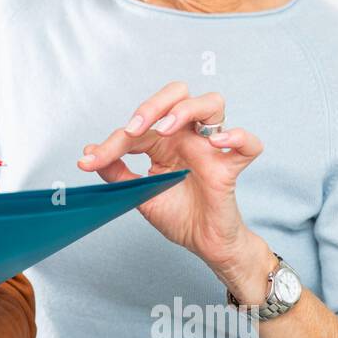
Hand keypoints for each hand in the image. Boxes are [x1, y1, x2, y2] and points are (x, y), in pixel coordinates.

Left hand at [77, 81, 263, 276]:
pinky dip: (237, 137)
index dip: (112, 142)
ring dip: (186, 110)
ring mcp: (211, 149)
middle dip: (154, 104)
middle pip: (178, 93)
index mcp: (164, 140)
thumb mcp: (138, 194)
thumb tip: (89, 151)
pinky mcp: (231, 168)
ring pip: (213, 103)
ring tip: (166, 130)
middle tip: (134, 129)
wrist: (203, 243)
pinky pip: (248, 144)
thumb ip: (116, 173)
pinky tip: (217, 144)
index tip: (89, 160)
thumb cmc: (178, 215)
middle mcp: (188, 137)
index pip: (139, 124)